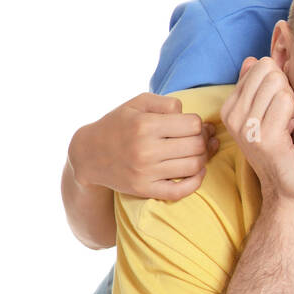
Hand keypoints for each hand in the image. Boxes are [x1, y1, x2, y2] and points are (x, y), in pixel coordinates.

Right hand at [68, 92, 218, 201]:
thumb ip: (167, 103)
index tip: (192, 125)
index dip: (198, 123)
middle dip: (203, 140)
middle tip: (199, 138)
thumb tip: (192, 117)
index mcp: (144, 125)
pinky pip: (181, 191)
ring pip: (194, 166)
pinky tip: (198, 172)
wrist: (89, 154)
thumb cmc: (119, 124)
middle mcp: (145, 150)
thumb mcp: (137, 103)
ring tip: (197, 152)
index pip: (193, 124)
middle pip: (197, 145)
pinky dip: (196, 182)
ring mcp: (145, 172)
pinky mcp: (145, 190)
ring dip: (202, 158)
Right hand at [221, 57, 293, 207]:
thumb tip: (253, 59)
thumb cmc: (284, 147)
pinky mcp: (265, 136)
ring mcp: (247, 126)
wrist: (288, 188)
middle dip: (287, 90)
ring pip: (280, 85)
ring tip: (288, 126)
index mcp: (230, 107)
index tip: (277, 109)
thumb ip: (258, 87)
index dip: (278, 83)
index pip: (259, 65)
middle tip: (286, 117)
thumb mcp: (266, 113)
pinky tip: (292, 133)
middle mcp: (233, 115)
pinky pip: (288, 102)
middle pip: (270, 71)